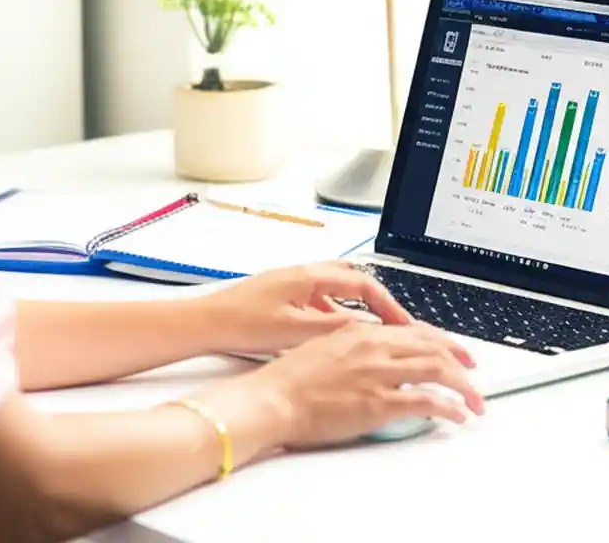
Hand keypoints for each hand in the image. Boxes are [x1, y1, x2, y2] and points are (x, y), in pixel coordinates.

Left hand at [203, 261, 413, 354]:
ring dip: (355, 306)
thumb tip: (369, 326)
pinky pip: (319, 299)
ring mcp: (292, 283)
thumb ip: (335, 326)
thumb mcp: (296, 330)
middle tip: (392, 322)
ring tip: (369, 332)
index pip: (363, 283)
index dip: (387, 304)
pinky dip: (334, 313)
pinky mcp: (281, 296)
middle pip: (353, 279)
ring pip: (336, 289)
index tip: (403, 323)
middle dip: (376, 300)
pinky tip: (332, 335)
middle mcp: (303, 273)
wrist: (205, 322)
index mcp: (310, 277)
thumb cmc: (243, 323)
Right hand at [245, 322, 484, 449]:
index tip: (457, 352)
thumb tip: (372, 353)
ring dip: (463, 387)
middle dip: (461, 361)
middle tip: (475, 376)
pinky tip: (457, 415)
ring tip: (475, 402)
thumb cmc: (287, 381)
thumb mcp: (324, 348)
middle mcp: (375, 347)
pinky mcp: (378, 402)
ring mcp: (378, 373)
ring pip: (437, 370)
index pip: (415, 331)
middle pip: (433, 347)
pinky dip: (449, 407)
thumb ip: (353, 347)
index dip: (443, 342)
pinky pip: (426, 401)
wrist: (271, 399)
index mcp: (362, 332)